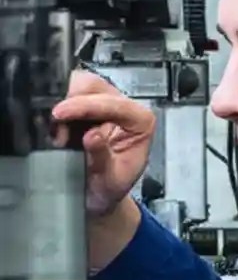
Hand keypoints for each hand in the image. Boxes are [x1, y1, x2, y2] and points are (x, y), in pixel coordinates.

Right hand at [52, 70, 155, 217]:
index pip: (115, 104)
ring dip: (63, 103)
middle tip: (55, 124)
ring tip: (57, 131)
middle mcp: (126, 109)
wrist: (101, 194)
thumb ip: (103, 158)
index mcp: (141, 123)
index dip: (85, 106)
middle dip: (72, 100)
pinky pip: (68, 96)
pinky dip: (58, 108)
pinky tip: (55, 127)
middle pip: (95, 86)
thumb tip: (92, 135)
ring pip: (79, 85)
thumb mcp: (110, 181)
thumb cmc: (111, 187)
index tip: (60, 113)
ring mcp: (106, 105)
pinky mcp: (87, 108)